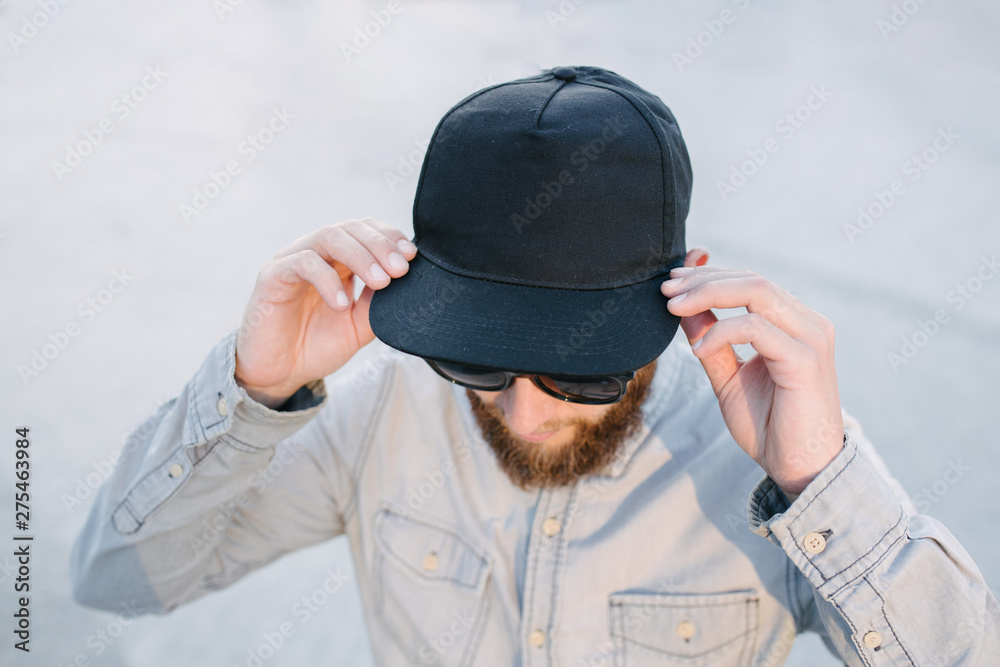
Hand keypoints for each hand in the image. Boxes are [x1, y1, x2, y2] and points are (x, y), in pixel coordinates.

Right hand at [234, 218, 416, 408]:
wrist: (280, 374)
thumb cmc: (316, 346)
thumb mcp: (358, 326)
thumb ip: (377, 303)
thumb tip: (404, 282)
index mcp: (337, 261)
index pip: (364, 230)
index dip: (389, 236)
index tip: (411, 256)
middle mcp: (315, 254)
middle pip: (349, 228)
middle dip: (380, 245)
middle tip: (399, 269)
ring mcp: (292, 261)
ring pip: (329, 237)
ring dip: (360, 256)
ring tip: (380, 282)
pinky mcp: (271, 276)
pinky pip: (302, 263)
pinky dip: (328, 280)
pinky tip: (342, 304)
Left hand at [660, 248, 843, 500]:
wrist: (800, 469)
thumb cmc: (769, 426)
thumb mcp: (728, 377)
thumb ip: (710, 341)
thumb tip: (683, 309)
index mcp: (794, 323)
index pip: (750, 282)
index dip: (710, 274)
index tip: (672, 280)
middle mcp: (807, 323)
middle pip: (751, 279)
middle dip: (702, 280)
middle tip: (666, 290)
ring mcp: (811, 338)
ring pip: (756, 291)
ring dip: (708, 294)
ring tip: (673, 308)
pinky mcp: (806, 359)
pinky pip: (756, 328)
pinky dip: (720, 332)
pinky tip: (697, 350)